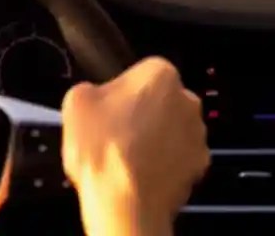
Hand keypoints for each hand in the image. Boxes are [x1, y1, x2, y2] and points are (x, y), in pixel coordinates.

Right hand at [62, 57, 209, 235]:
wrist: (123, 201)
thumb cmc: (103, 149)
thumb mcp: (76, 102)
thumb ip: (89, 89)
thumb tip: (93, 95)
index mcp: (160, 73)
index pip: (141, 73)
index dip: (120, 92)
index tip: (107, 109)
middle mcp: (186, 100)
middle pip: (160, 100)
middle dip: (142, 114)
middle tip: (114, 133)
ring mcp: (197, 133)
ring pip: (172, 129)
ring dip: (154, 138)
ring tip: (125, 157)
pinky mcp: (199, 164)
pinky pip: (179, 157)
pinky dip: (164, 163)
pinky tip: (140, 173)